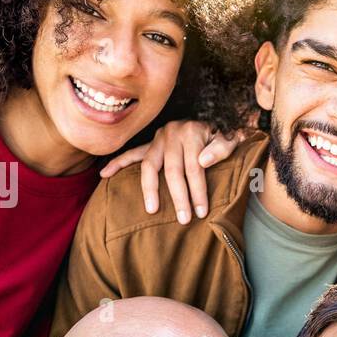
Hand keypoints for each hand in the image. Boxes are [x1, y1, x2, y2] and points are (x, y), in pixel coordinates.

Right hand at [99, 122, 245, 223]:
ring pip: (149, 165)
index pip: (194, 167)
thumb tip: (202, 161)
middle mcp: (172, 133)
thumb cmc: (223, 134)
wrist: (214, 117)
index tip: (201, 212)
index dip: (198, 191)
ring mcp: (159, 138)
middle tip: (183, 219)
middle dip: (178, 197)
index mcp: (192, 132)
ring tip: (152, 210)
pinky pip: (132, 154)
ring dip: (149, 189)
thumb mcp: (231, 138)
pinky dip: (118, 163)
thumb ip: (221, 149)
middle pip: (172, 170)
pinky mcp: (151, 143)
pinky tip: (105, 174)